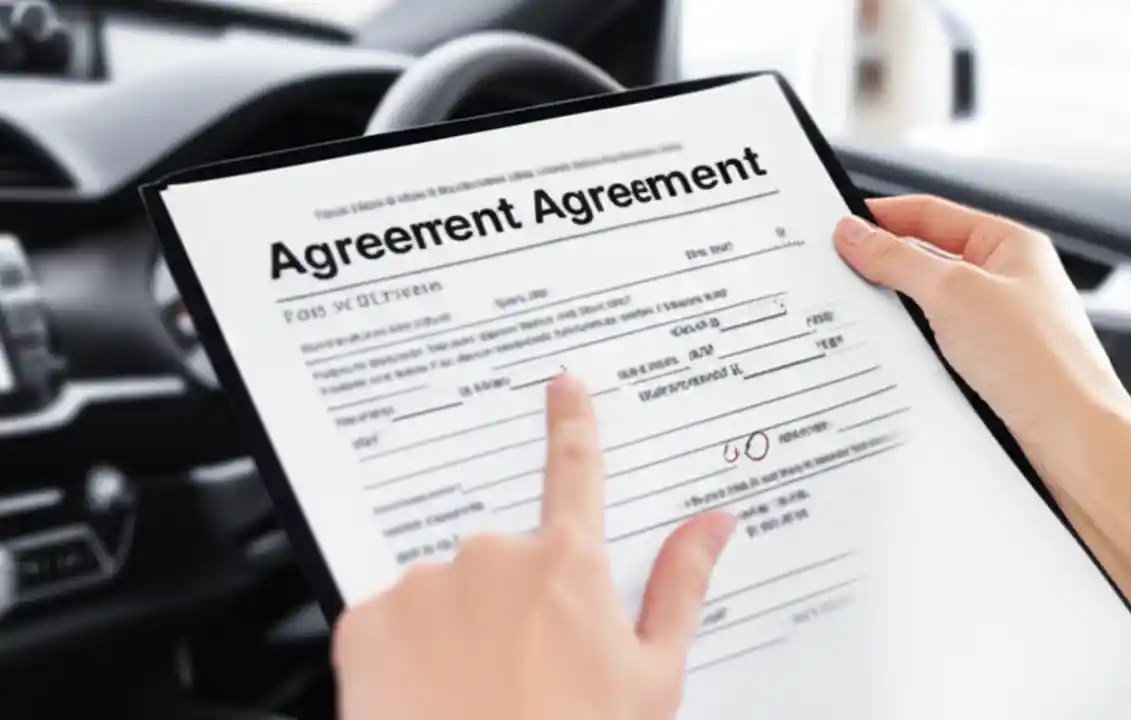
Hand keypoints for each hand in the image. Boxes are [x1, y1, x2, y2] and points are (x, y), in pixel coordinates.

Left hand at [332, 375, 736, 719]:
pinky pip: (392, 621)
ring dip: (459, 628)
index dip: (571, 422)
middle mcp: (492, 555)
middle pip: (508, 558)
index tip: (563, 386)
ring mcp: (424, 583)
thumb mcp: (651, 677)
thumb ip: (680, 586)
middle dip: (515, 600)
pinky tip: (431, 696)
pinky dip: (408, 652)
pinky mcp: (367, 618)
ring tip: (477, 694)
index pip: (575, 469)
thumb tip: (714, 524)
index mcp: (568, 563)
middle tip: (527, 669)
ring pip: (447, 592)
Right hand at [833, 195, 1130, 457]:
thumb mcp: (953, 294)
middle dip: (884, 268)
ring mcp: (1000, 325)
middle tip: (838, 275)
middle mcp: (1008, 281)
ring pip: (929, 306)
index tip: (838, 230)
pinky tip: (889, 356)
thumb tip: (855, 234)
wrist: (1074, 437)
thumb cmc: (1040, 361)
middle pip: (927, 259)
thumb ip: (897, 259)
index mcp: (1011, 245)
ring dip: (896, 312)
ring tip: (861, 319)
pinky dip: (910, 346)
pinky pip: (937, 344)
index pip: (931, 214)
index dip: (882, 217)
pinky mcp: (990, 367)